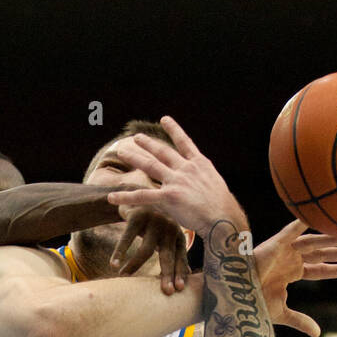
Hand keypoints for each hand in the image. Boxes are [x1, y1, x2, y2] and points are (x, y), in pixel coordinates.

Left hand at [107, 115, 242, 238]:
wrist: (223, 218)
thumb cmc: (223, 208)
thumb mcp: (214, 186)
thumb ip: (201, 181)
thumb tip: (194, 186)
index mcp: (199, 164)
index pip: (185, 143)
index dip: (174, 130)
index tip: (164, 119)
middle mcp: (186, 169)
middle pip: (163, 152)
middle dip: (148, 143)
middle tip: (136, 137)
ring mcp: (176, 181)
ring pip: (150, 166)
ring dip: (135, 157)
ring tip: (121, 150)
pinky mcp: (169, 197)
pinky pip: (143, 196)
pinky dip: (126, 197)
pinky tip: (112, 197)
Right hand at [110, 209, 190, 293]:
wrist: (137, 194)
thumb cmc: (153, 224)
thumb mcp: (166, 236)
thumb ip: (175, 252)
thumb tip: (187, 274)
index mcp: (177, 234)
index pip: (180, 257)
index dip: (180, 273)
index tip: (179, 289)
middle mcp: (168, 226)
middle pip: (167, 255)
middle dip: (167, 274)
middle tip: (167, 291)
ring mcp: (153, 220)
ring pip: (146, 250)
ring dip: (134, 265)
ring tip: (124, 276)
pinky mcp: (137, 216)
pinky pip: (127, 238)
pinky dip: (119, 252)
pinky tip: (113, 264)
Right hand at [254, 220, 336, 336]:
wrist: (236, 296)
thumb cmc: (254, 302)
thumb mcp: (282, 313)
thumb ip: (300, 321)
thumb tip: (317, 334)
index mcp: (292, 273)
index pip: (319, 270)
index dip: (336, 270)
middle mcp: (290, 259)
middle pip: (320, 254)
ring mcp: (284, 250)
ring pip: (313, 242)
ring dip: (330, 240)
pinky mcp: (276, 243)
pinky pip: (293, 229)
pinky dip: (304, 222)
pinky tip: (320, 215)